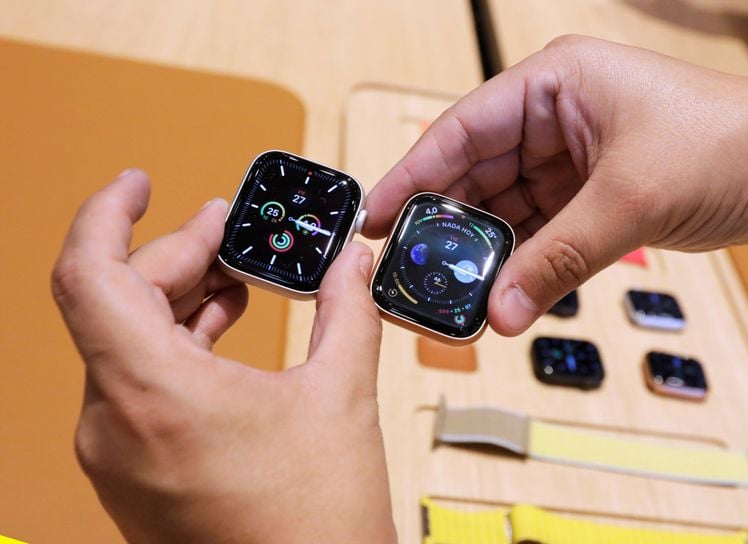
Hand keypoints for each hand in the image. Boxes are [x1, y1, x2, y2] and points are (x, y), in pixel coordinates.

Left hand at [51, 170, 395, 542]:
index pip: (88, 275)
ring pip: (124, 342)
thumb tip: (350, 262)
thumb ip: (347, 311)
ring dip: (175, 297)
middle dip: (175, 253)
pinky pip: (135, 382)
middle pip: (118, 301)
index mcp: (154, 395)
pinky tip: (221, 326)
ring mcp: (118, 453)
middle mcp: (113, 425)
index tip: (138, 182)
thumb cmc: (317, 526)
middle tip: (225, 226)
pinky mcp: (134, 471)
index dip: (106, 214)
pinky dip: (174, 342)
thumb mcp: (341, 398)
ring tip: (231, 273)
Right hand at [365, 35, 747, 335]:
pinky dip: (520, 260)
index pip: (460, 128)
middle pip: (476, 173)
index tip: (376, 214)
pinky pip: (537, 230)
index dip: (412, 173)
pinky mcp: (589, 194)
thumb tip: (501, 310)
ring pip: (504, 208)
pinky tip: (497, 288)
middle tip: (409, 266)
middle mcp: (555, 117)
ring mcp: (570, 158)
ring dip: (482, 250)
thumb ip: (555, 259)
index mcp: (554, 85)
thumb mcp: (627, 200)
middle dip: (446, 223)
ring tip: (449, 289)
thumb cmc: (730, 143)